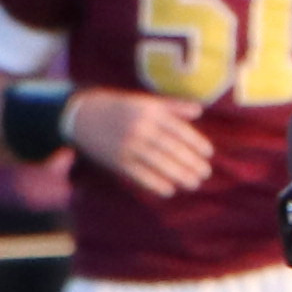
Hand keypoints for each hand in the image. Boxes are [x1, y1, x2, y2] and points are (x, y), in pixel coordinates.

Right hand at [66, 88, 214, 198]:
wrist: (83, 115)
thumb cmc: (119, 107)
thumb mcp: (146, 101)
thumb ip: (172, 106)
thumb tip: (199, 111)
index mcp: (151, 112)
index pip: (179, 129)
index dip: (195, 142)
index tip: (208, 154)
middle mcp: (141, 129)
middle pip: (171, 148)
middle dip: (190, 162)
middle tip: (205, 173)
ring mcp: (128, 146)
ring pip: (158, 163)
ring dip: (177, 175)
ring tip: (193, 183)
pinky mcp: (116, 160)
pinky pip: (138, 174)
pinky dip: (154, 183)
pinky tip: (168, 190)